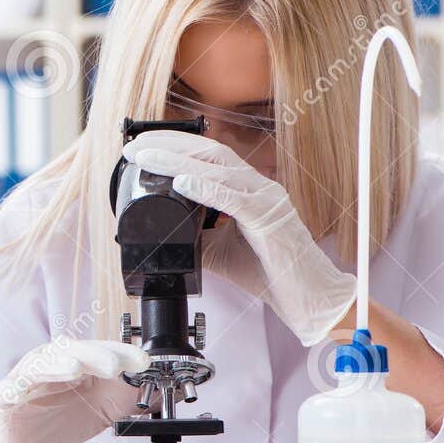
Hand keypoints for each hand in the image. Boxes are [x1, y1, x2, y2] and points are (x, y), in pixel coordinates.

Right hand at [0, 339, 150, 442]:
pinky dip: (15, 388)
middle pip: (73, 350)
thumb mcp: (107, 408)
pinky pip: (10, 389)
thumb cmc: (65, 419)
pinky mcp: (7, 396)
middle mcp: (53, 361)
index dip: (122, 353)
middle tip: (114, 366)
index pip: (101, 350)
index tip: (143, 362)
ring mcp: (29, 377)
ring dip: (58, 366)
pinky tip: (21, 392)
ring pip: (41, 364)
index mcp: (79, 360)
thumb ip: (132, 396)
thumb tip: (168, 390)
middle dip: (95, 355)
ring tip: (74, 370)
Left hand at [123, 130, 355, 345]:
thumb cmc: (269, 271)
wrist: (307, 297)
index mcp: (247, 189)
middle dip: (170, 145)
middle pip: (209, 152)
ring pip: (217, 169)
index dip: (175, 147)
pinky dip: (205, 188)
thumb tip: (161, 230)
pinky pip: (233, 198)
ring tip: (148, 159)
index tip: (143, 148)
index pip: (208, 156)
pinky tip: (181, 182)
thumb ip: (195, 233)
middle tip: (136, 147)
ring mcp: (265, 198)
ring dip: (177, 161)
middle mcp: (257, 186)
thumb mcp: (219, 249)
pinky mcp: (269, 218)